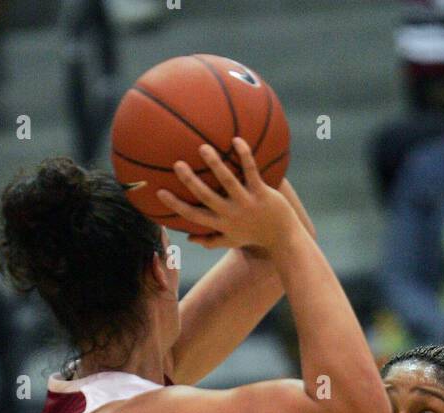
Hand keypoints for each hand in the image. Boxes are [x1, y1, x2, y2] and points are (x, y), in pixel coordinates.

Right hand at [157, 138, 297, 251]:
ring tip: (203, 148)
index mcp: (221, 224)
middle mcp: (231, 214)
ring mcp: (247, 203)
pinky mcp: (262, 193)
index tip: (159, 192)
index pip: (193, 215)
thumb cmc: (254, 236)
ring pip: (228, 181)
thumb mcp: (231, 241)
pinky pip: (251, 171)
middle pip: (206, 197)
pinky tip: (236, 140)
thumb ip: (210, 240)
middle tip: (177, 164)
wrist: (284, 238)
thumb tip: (188, 238)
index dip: (176, 205)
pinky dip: (245, 155)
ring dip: (215, 165)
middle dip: (191, 181)